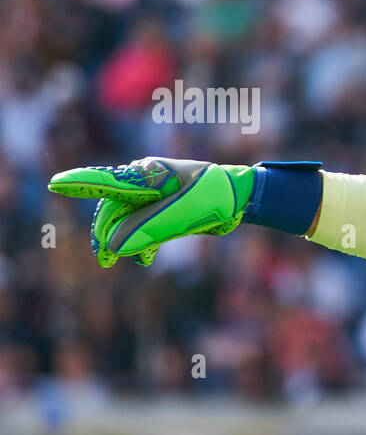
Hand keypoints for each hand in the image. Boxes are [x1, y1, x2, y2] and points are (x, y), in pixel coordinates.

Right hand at [48, 157, 256, 267]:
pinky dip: (138, 242)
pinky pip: (138, 226)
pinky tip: (142, 258)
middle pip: (112, 208)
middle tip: (103, 257)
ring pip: (123, 219)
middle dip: (104, 232)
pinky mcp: (160, 209)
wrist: (239, 199)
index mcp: (148, 175)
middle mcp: (144, 182)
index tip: (56, 184)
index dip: (80, 183)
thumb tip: (114, 246)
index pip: (108, 181)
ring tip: (110, 260)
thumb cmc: (214, 198)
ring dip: (118, 240)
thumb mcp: (184, 215)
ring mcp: (151, 195)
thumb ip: (149, 229)